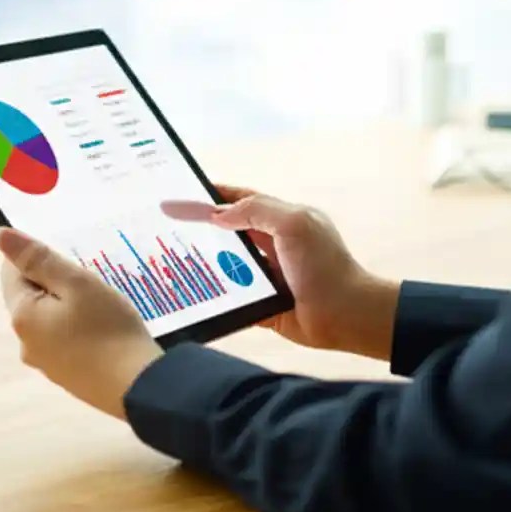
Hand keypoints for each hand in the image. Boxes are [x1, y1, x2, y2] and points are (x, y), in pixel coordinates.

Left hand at [0, 228, 162, 419]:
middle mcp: (25, 343)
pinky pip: (63, 342)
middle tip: (91, 283)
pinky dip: (78, 330)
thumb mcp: (77, 284)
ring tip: (101, 307)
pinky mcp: (66, 378)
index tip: (71, 262)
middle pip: (30, 298)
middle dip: (55, 285)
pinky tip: (103, 332)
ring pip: (48, 321)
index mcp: (22, 316)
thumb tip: (0, 236)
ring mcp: (45, 364)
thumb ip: (38, 259)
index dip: (39, 259)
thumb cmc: (108, 328)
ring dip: (68, 308)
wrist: (138, 386)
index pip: (11, 272)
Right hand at [162, 185, 398, 359]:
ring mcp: (267, 274)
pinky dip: (213, 292)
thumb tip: (219, 214)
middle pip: (229, 232)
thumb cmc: (324, 265)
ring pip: (227, 264)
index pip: (241, 201)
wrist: (345, 315)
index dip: (212, 197)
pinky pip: (231, 295)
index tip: (181, 196)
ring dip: (203, 261)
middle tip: (165, 227)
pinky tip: (188, 290)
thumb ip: (257, 211)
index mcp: (282, 219)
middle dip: (201, 228)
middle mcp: (273, 244)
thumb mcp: (293, 224)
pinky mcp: (261, 302)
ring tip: (168, 256)